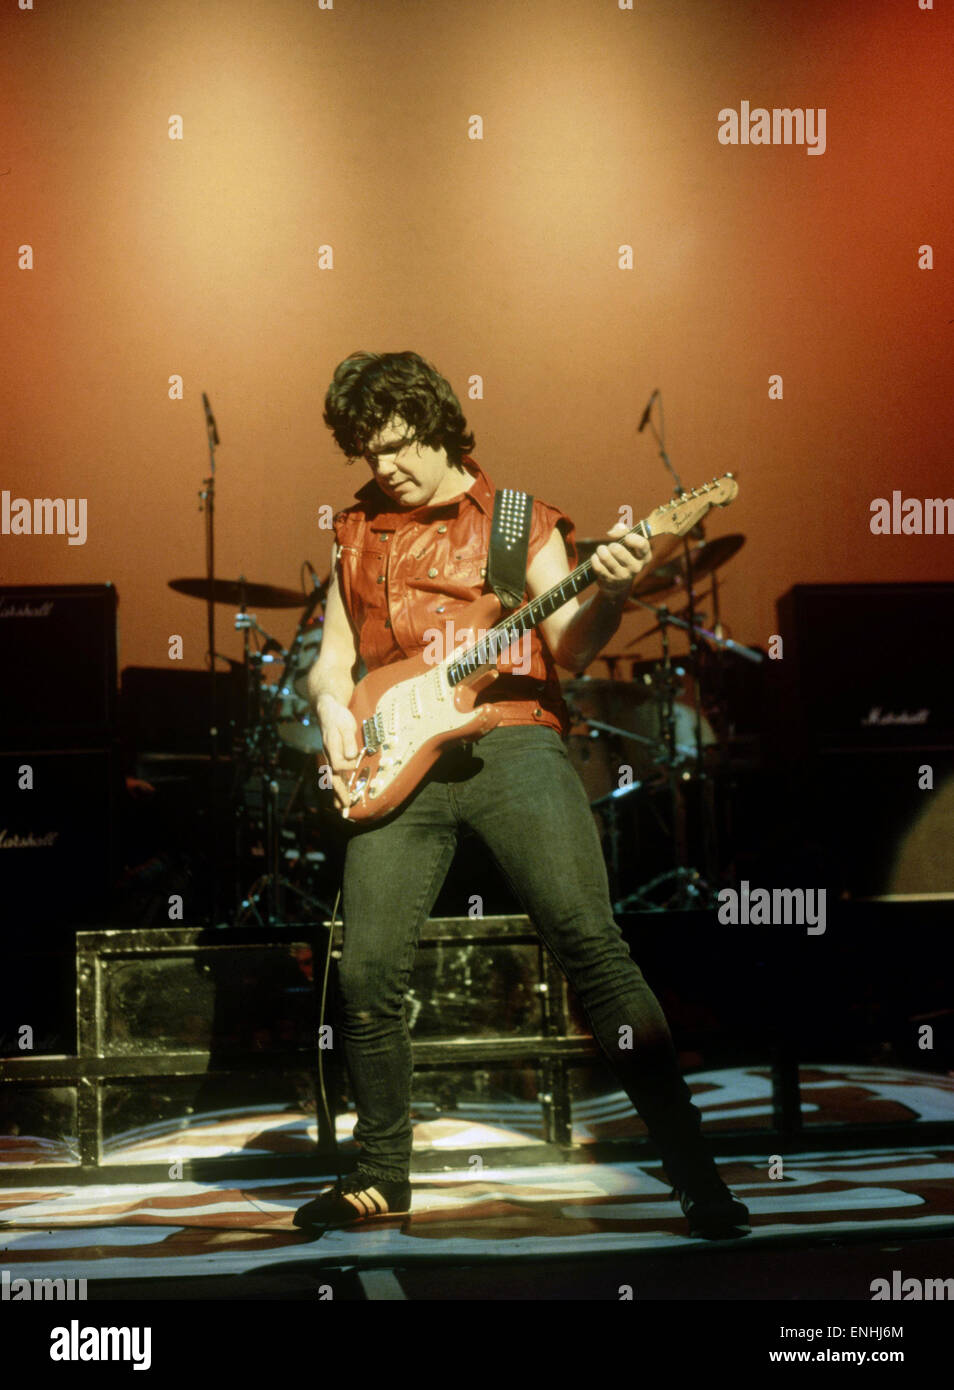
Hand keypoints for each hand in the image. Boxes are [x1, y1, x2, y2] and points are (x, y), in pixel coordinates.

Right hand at [316, 696, 360, 813]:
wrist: (327, 709)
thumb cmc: (338, 717)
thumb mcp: (345, 725)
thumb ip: (348, 741)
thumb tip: (351, 757)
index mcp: (331, 747)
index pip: (338, 764)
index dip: (348, 766)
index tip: (356, 762)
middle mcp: (329, 754)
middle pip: (333, 776)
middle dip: (338, 792)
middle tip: (343, 806)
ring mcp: (330, 756)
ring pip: (332, 777)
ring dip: (336, 792)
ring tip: (339, 807)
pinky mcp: (333, 755)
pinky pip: (334, 773)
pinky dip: (337, 784)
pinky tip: (340, 792)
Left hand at [592, 521, 650, 597]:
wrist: (619, 583)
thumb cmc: (624, 554)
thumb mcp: (628, 542)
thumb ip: (623, 531)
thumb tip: (612, 533)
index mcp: (645, 556)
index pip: (642, 544)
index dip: (632, 538)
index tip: (626, 537)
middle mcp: (636, 568)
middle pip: (618, 550)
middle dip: (611, 545)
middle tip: (611, 546)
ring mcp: (623, 576)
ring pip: (606, 557)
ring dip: (601, 550)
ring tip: (601, 549)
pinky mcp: (609, 581)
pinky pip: (598, 566)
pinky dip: (595, 559)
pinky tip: (596, 557)